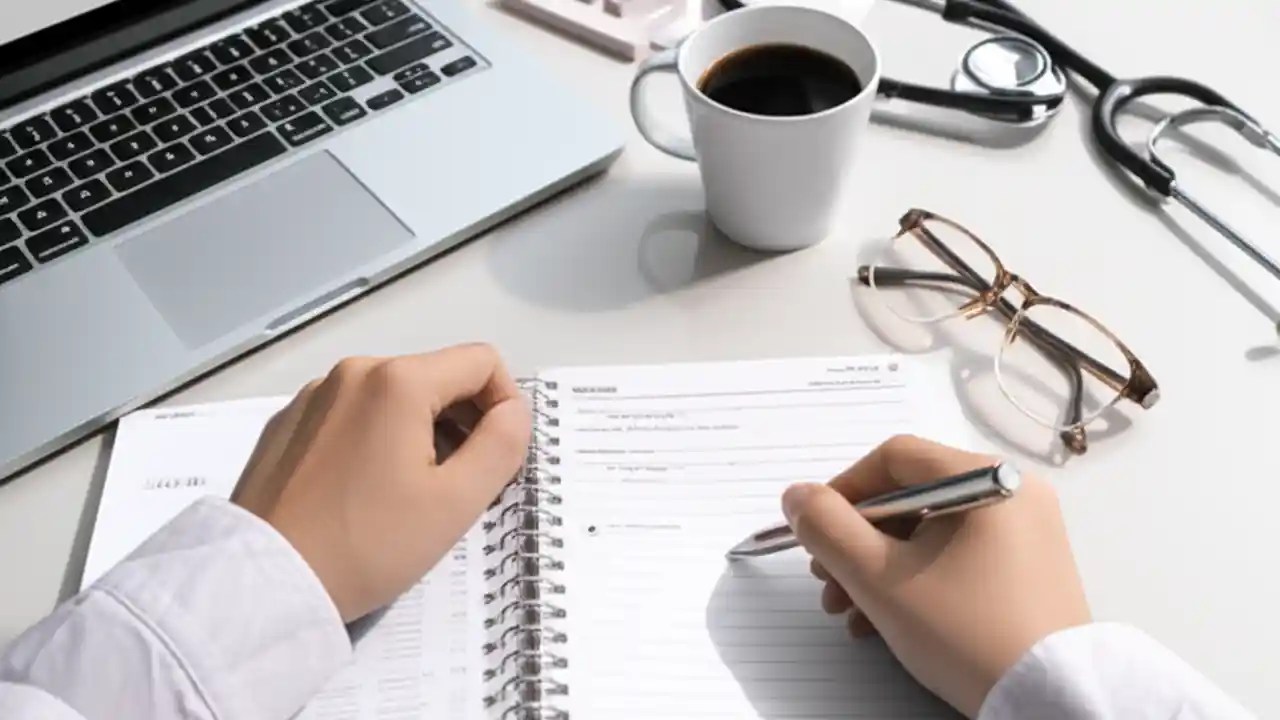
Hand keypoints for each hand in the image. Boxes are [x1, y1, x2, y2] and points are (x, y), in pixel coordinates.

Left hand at [232, 344, 530, 621]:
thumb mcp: (456, 503)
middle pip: (436, 377)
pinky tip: (362, 494)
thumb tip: (513, 410)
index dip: (505, 406)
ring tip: (409, 497)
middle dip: (462, 423)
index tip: (495, 460)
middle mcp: (353, 371)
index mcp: (398, 380)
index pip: (482, 362)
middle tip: (457, 488)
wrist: (263, 583)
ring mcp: (312, 396)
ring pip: (393, 397)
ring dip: (419, 434)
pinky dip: (375, 441)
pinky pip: (351, 416)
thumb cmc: (369, 543)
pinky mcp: (284, 424)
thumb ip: (502, 444)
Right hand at [782, 435, 1090, 717]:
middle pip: (911, 497)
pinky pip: (959, 556)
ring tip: (849, 611)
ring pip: (931, 531)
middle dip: (857, 541)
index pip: (895, 458)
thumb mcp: (880, 579)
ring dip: (879, 566)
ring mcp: (1026, 533)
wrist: (1050, 700)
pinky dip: (918, 578)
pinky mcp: (1029, 569)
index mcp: (987, 479)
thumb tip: (798, 496)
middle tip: (827, 580)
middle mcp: (1014, 494)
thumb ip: (827, 528)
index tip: (815, 530)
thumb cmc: (966, 633)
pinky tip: (886, 619)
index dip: (843, 490)